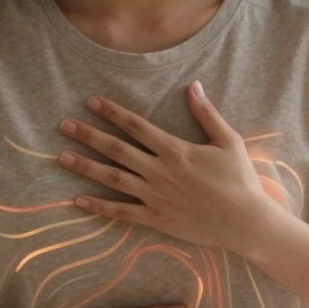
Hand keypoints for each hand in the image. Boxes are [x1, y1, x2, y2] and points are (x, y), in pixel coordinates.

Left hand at [57, 80, 273, 251]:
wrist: (246, 222)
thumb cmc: (240, 180)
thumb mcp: (228, 141)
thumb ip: (207, 114)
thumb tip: (193, 85)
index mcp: (175, 150)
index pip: (136, 126)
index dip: (112, 113)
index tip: (91, 102)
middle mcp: (159, 172)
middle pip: (117, 150)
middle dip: (89, 136)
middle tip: (65, 125)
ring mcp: (155, 197)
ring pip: (113, 179)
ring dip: (86, 167)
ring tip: (62, 157)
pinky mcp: (156, 219)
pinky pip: (122, 212)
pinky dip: (99, 206)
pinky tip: (78, 199)